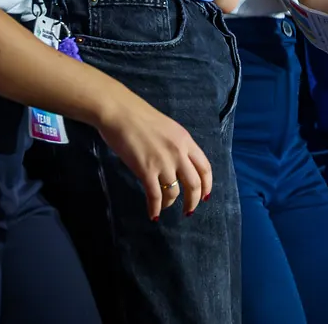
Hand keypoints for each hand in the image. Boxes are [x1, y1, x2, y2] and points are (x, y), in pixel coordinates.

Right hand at [98, 91, 213, 219]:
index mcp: (186, 141)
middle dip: (193, 200)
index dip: (207, 185)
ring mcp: (163, 163)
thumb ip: (177, 145)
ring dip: (169, 203)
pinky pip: (155, 196)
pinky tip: (153, 214)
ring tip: (164, 206)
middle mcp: (179, 153)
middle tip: (189, 210)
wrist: (120, 113)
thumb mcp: (168, 128)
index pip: (204, 167)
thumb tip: (179, 164)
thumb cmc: (140, 117)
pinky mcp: (146, 171)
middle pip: (194, 184)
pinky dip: (155, 208)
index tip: (205, 195)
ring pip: (174, 193)